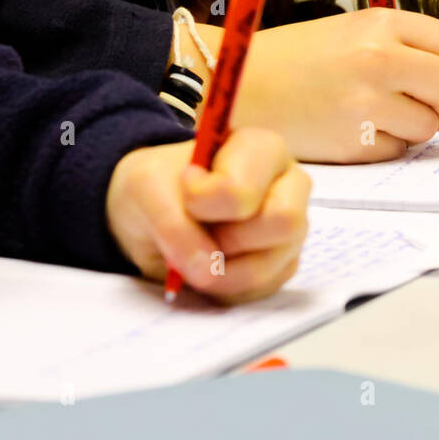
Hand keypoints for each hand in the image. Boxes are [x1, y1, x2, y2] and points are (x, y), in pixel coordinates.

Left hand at [105, 129, 310, 301]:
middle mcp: (289, 186)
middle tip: (201, 231)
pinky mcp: (283, 266)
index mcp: (262, 148)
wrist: (155, 211)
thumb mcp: (147, 187)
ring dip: (220, 272)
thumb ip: (173, 222)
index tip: (185, 192)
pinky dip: (225, 288)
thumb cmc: (162, 184)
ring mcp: (291, 230)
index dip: (203, 201)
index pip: (243, 189)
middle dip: (227, 239)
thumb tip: (207, 268)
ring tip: (196, 254)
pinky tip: (211, 267)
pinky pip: (261, 291)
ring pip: (269, 266)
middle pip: (283, 222)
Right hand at [221, 7, 438, 163]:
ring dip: (413, 126)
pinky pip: (397, 150)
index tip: (431, 72)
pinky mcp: (354, 142)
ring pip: (430, 125)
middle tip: (421, 104)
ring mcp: (369, 103)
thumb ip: (401, 44)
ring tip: (377, 114)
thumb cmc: (295, 57)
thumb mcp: (351, 29)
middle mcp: (380, 59)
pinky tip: (353, 129)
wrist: (237, 83)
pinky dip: (383, 145)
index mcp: (383, 23)